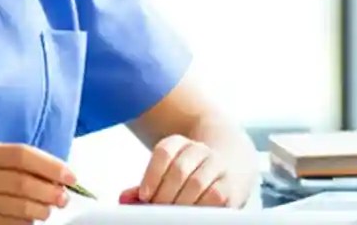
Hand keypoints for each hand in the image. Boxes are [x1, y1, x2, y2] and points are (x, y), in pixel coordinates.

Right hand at [0, 144, 77, 224]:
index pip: (20, 155)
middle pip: (22, 183)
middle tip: (63, 198)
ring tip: (47, 210)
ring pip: (17, 208)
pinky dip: (24, 224)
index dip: (50, 165)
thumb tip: (56, 176)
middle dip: (50, 192)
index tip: (70, 176)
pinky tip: (29, 221)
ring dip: (41, 211)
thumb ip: (13, 163)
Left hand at [119, 135, 240, 207]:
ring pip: (197, 182)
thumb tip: (124, 199)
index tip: (144, 194)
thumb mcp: (166, 174)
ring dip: (181, 202)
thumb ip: (146, 186)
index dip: (152, 173)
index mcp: (180, 143)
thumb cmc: (190, 176)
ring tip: (172, 214)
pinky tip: (192, 213)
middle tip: (156, 209)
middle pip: (179, 169)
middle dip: (164, 194)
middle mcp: (200, 150)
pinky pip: (215, 195)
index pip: (165, 151)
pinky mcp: (231, 184)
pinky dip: (200, 205)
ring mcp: (217, 165)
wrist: (232, 166)